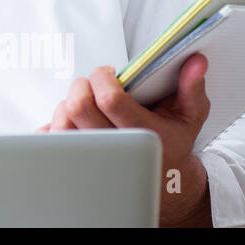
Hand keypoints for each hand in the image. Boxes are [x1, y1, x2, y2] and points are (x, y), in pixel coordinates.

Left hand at [35, 54, 212, 224]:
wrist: (162, 183)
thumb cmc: (172, 141)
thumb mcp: (190, 116)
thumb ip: (192, 88)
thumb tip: (195, 61)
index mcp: (144, 135)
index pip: (109, 99)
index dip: (102, 77)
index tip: (108, 73)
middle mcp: (114, 151)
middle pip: (78, 106)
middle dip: (81, 86)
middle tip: (93, 86)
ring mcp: (89, 161)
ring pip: (61, 121)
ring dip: (69, 104)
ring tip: (88, 106)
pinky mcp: (70, 165)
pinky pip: (49, 138)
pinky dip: (57, 123)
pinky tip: (77, 122)